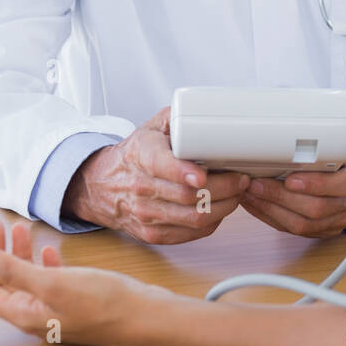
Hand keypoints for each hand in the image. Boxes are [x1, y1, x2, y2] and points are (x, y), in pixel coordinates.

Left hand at [0, 219, 170, 345]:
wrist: (144, 316)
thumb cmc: (103, 303)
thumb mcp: (54, 283)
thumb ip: (15, 271)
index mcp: (23, 313)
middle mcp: (34, 313)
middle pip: (1, 282)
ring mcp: (54, 308)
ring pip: (25, 279)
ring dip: (18, 253)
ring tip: (22, 228)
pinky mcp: (73, 301)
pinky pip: (48, 281)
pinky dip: (42, 263)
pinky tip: (49, 249)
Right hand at [64, 106, 248, 243]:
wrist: (102, 186)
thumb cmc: (135, 154)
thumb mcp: (150, 127)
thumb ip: (177, 117)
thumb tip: (208, 111)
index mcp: (141, 155)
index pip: (161, 165)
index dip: (183, 172)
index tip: (203, 174)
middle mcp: (141, 187)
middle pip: (189, 195)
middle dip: (225, 188)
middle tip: (242, 178)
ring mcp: (146, 214)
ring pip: (194, 217)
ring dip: (225, 206)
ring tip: (238, 193)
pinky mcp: (153, 234)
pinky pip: (192, 233)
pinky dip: (213, 221)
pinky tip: (221, 207)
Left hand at [240, 136, 345, 237]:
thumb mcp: (342, 142)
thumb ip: (323, 145)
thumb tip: (286, 142)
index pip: (340, 187)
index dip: (314, 185)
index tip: (290, 179)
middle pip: (315, 209)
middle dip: (280, 198)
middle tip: (256, 184)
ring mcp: (337, 221)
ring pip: (301, 225)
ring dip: (270, 210)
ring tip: (250, 195)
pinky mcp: (323, 230)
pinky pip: (294, 231)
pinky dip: (271, 218)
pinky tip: (256, 205)